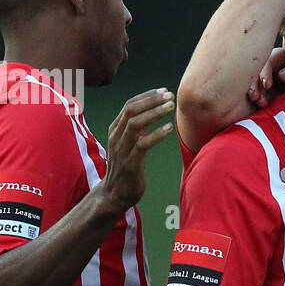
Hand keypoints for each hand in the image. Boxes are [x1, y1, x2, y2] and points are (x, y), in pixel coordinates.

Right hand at [101, 88, 175, 211]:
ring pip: (136, 124)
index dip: (147, 96)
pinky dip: (156, 135)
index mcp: (115, 129)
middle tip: (170, 95)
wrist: (114, 194)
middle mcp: (116, 136)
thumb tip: (151, 112)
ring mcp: (122, 149)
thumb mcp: (128, 144)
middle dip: (152, 100)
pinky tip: (169, 129)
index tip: (164, 90)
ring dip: (155, 113)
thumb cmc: (125, 167)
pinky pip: (143, 145)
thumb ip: (136, 129)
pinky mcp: (130, 163)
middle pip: (131, 109)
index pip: (129, 104)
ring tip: (171, 107)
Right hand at [248, 42, 284, 108]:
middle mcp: (269, 68)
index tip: (267, 85)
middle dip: (255, 86)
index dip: (265, 74)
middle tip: (255, 96)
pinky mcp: (270, 92)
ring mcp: (268, 81)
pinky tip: (261, 108)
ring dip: (258, 95)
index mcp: (277, 56)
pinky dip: (262, 101)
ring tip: (261, 103)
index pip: (267, 62)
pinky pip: (264, 96)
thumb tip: (281, 77)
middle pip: (258, 75)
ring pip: (259, 87)